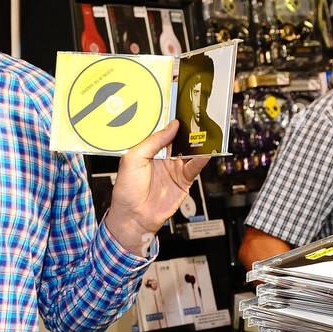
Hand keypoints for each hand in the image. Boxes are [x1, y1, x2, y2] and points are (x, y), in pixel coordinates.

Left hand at [105, 120, 210, 255]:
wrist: (133, 217)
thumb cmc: (126, 191)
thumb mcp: (133, 159)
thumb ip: (153, 141)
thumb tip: (171, 127)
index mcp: (150, 151)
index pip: (165, 133)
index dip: (174, 124)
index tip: (183, 114)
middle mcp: (163, 159)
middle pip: (180, 141)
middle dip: (189, 131)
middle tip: (198, 120)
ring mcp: (174, 170)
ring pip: (190, 152)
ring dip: (198, 144)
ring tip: (204, 134)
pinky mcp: (183, 181)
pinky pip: (194, 168)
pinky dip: (202, 160)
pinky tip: (206, 152)